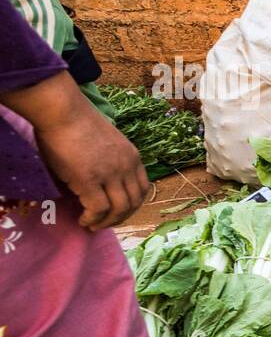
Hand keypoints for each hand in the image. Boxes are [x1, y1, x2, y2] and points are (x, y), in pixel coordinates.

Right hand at [14, 72, 149, 230]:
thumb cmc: (76, 122)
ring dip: (107, 222)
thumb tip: (102, 182)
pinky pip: (98, 209)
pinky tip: (83, 220)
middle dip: (121, 218)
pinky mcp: (89, 180)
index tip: (120, 212)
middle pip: (134, 202)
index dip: (133, 205)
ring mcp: (109, 174)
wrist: (62, 111)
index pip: (143, 188)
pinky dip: (92, 218)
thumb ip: (111, 160)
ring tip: (93, 225)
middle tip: (105, 223)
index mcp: (132, 157)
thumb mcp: (107, 142)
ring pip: (119, 209)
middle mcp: (126, 167)